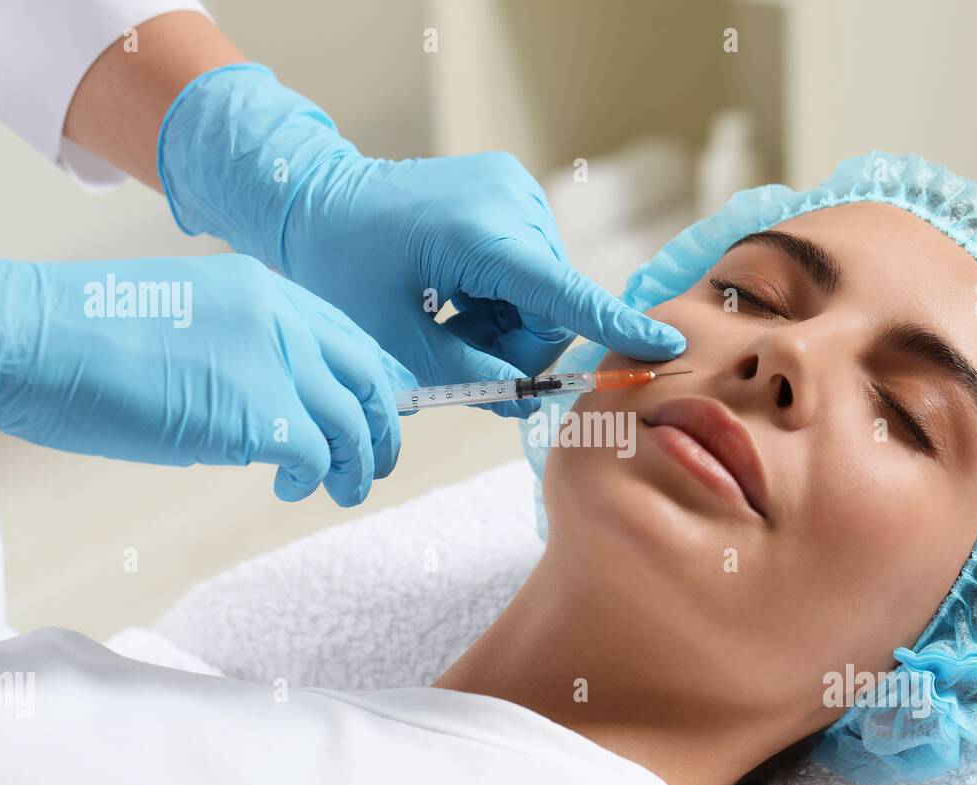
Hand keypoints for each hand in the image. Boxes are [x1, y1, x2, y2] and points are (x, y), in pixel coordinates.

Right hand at [0, 253, 414, 505]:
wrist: (29, 339)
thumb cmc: (82, 335)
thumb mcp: (184, 315)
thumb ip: (238, 344)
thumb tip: (264, 400)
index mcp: (261, 287)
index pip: (346, 334)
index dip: (371, 379)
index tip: (374, 410)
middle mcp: (281, 318)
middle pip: (368, 377)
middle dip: (382, 426)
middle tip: (373, 462)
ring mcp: (274, 363)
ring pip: (353, 424)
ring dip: (358, 465)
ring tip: (342, 490)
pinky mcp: (258, 414)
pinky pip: (318, 456)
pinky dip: (314, 480)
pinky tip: (290, 491)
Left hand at [157, 63, 686, 416]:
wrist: (312, 197)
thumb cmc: (340, 268)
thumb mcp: (395, 341)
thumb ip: (466, 377)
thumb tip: (523, 400)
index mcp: (480, 234)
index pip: (562, 294)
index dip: (613, 328)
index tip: (664, 349)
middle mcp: (511, 202)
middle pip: (550, 309)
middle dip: (513, 346)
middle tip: (457, 354)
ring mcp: (513, 191)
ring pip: (542, 295)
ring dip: (502, 324)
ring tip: (446, 316)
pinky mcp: (510, 192)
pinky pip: (529, 269)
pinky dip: (498, 297)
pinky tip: (455, 292)